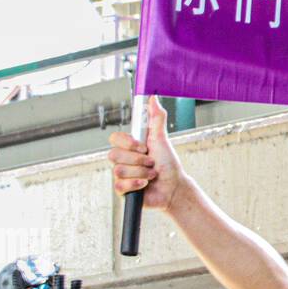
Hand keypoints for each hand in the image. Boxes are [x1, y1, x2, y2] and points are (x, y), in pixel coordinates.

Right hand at [107, 96, 188, 212]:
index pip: (114, 139)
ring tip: (151, 174)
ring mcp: (121, 175)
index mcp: (129, 147)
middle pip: (113, 155)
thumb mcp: (162, 139)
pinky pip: (120, 185)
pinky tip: (145, 184)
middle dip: (138, 160)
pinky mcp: (122, 190)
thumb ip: (156, 118)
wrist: (173, 187)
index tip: (144, 146)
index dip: (128, 143)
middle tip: (151, 162)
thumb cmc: (168, 164)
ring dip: (141, 173)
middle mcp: (123, 160)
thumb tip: (153, 98)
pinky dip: (137, 184)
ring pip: (118, 171)